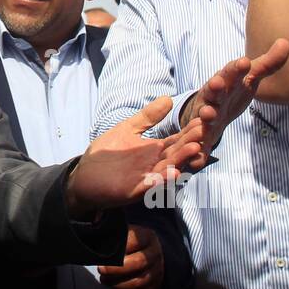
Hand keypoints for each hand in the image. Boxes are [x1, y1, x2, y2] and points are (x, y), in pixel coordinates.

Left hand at [66, 96, 202, 217]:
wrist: (84, 177)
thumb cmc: (107, 153)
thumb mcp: (128, 129)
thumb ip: (148, 116)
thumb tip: (168, 98)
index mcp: (155, 150)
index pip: (177, 139)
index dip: (189, 130)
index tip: (202, 118)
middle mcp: (155, 164)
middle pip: (176, 153)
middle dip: (190, 142)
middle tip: (204, 131)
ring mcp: (146, 178)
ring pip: (168, 168)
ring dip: (181, 160)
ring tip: (194, 148)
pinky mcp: (134, 190)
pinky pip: (150, 185)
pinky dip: (160, 179)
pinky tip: (171, 173)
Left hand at [99, 225, 162, 288]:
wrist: (151, 254)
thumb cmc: (131, 243)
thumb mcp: (124, 231)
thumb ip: (111, 228)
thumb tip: (94, 220)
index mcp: (147, 236)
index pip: (134, 240)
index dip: (118, 247)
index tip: (104, 251)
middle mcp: (155, 254)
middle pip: (139, 263)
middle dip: (116, 269)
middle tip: (101, 269)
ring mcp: (157, 272)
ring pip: (139, 282)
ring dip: (118, 284)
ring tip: (104, 280)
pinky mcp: (155, 288)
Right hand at [178, 40, 288, 167]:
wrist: (207, 113)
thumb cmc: (232, 93)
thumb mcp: (250, 78)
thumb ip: (268, 63)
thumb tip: (286, 42)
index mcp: (226, 81)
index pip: (231, 72)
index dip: (236, 68)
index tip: (244, 62)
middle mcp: (213, 97)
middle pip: (214, 90)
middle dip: (215, 87)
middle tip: (217, 82)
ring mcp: (207, 115)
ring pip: (204, 114)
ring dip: (205, 114)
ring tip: (207, 114)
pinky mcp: (204, 134)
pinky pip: (201, 141)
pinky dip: (200, 148)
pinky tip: (200, 156)